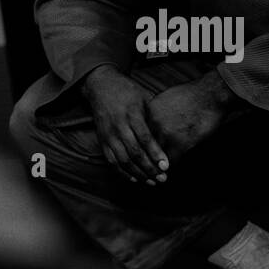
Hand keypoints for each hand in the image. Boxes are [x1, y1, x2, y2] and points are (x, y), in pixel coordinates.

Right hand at [81, 65, 168, 184]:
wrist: (101, 86)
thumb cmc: (128, 91)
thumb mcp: (144, 97)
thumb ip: (153, 116)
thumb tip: (168, 135)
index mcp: (131, 113)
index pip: (145, 138)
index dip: (155, 153)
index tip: (166, 165)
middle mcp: (118, 126)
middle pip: (134, 152)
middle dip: (149, 168)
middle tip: (163, 178)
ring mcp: (108, 135)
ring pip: (123, 160)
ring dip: (138, 174)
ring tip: (152, 182)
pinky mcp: (102, 140)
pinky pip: (111, 161)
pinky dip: (122, 172)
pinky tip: (135, 179)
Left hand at [145, 72, 234, 165]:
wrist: (211, 93)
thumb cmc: (192, 95)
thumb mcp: (166, 99)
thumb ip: (155, 113)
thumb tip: (149, 122)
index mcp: (148, 112)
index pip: (136, 135)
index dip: (138, 147)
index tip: (137, 156)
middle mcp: (154, 123)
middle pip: (142, 148)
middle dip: (143, 161)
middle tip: (143, 171)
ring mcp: (167, 134)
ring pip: (154, 158)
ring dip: (155, 168)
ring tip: (156, 176)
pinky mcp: (181, 143)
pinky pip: (170, 162)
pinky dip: (169, 168)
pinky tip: (169, 171)